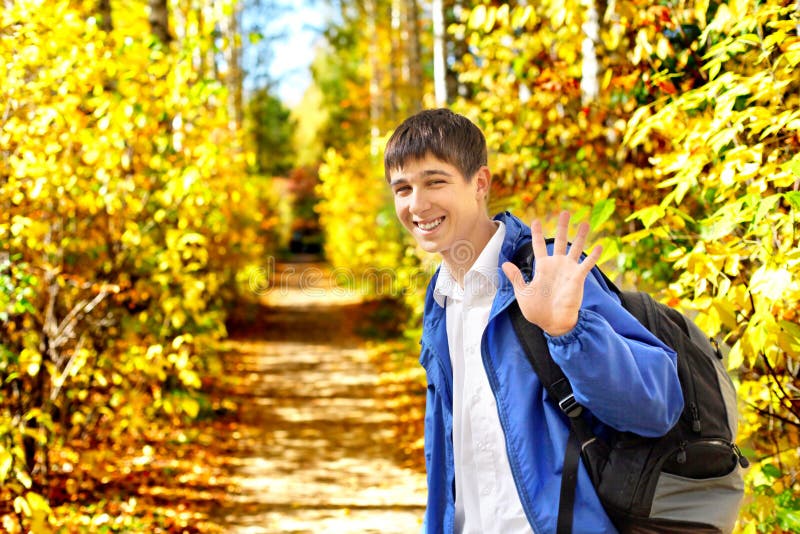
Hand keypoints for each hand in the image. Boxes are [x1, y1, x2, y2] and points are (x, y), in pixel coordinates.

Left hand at [501, 211, 601, 335]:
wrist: (552, 323)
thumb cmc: (537, 310)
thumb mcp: (522, 293)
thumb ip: (516, 277)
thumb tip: (504, 263)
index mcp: (542, 267)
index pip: (539, 246)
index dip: (537, 233)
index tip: (537, 220)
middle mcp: (556, 265)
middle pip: (559, 241)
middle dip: (562, 227)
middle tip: (565, 211)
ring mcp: (568, 270)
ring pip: (575, 248)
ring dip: (580, 236)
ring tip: (585, 222)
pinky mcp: (578, 278)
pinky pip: (587, 265)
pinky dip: (593, 256)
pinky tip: (600, 246)